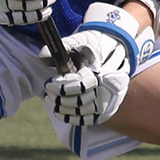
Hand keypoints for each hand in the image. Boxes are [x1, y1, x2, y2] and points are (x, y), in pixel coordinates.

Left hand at [41, 3, 155, 125]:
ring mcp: (108, 100)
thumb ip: (64, 45)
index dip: (62, 88)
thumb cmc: (95, 45)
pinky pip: (88, 120)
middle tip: (47, 92)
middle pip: (80, 101)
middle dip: (60, 98)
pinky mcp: (106, 110)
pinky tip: (59, 112)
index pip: (81, 86)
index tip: (49, 84)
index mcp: (102, 71)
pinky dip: (72, 118)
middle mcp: (107, 89)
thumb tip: (43, 56)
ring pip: (83, 112)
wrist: (116, 51)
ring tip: (51, 100)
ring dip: (63, 109)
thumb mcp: (81, 39)